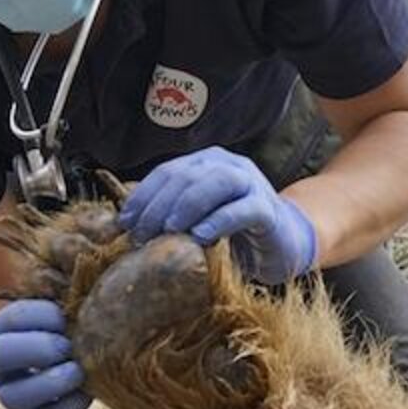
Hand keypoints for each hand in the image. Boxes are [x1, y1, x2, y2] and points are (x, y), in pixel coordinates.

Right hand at [0, 298, 90, 408]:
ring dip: (51, 382)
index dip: (42, 315)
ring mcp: (13, 395)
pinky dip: (71, 406)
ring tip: (77, 371)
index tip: (64, 317)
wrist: (53, 354)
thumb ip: (63, 298)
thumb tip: (89, 285)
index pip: (13, 319)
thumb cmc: (57, 325)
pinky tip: (86, 390)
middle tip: (68, 346)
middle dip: (39, 348)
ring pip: (16, 397)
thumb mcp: (53, 306)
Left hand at [119, 147, 317, 284]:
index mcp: (207, 163)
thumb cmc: (233, 233)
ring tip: (168, 229)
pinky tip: (201, 236)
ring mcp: (251, 184)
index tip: (126, 222)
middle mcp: (229, 166)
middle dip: (159, 204)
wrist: (282, 245)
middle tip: (142, 234)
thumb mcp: (197, 219)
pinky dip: (219, 221)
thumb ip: (171, 213)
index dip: (144, 195)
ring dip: (187, 205)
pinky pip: (243, 209)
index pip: (169, 171)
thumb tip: (128, 223)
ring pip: (216, 183)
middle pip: (188, 175)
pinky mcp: (268, 209)